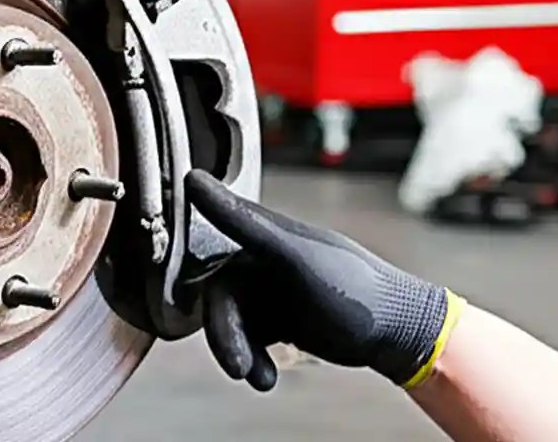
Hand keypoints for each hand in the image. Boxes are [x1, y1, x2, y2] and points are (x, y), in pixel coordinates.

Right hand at [187, 170, 456, 391]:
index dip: (184, 257)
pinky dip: (253, 357)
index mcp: (261, 232)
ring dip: (239, 351)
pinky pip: (249, 337)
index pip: (208, 238)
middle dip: (224, 333)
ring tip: (257, 376)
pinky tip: (266, 375)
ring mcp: (271, 289)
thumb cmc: (354, 289)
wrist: (397, 333)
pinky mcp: (279, 317)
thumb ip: (243, 222)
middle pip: (218, 295)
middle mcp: (261, 257)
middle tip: (237, 364)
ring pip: (231, 321)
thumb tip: (194, 180)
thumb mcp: (292, 255)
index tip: (160, 273)